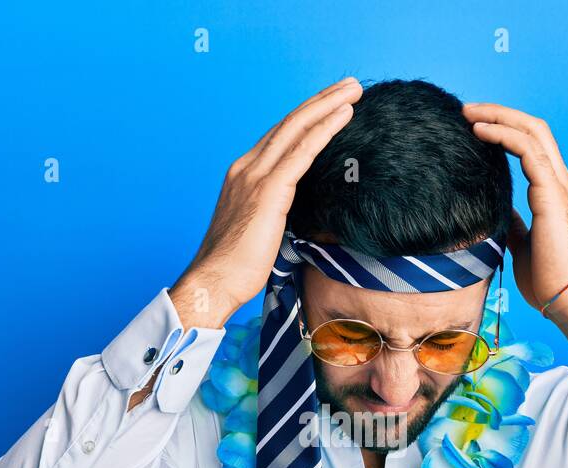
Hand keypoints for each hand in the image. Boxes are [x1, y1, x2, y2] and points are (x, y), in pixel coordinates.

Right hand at [169, 77, 363, 329]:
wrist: (213, 282)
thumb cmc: (235, 269)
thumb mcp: (259, 231)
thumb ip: (275, 213)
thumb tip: (295, 216)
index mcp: (243, 176)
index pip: (279, 137)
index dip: (306, 118)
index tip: (330, 105)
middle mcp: (247, 168)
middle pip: (289, 123)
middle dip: (321, 101)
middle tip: (349, 85)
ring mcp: (255, 176)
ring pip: (297, 128)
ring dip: (328, 105)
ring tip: (353, 90)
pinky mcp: (269, 190)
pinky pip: (303, 151)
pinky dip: (325, 128)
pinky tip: (344, 115)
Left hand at [463, 102, 567, 354]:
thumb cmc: (550, 281)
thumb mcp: (524, 245)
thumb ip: (516, 223)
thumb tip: (501, 212)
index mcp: (554, 193)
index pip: (532, 147)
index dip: (506, 131)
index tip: (476, 128)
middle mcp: (560, 182)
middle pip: (534, 130)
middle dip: (501, 114)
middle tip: (468, 110)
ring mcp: (559, 186)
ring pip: (532, 132)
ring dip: (498, 117)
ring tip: (469, 113)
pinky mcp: (552, 194)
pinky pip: (528, 151)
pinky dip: (503, 135)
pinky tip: (480, 131)